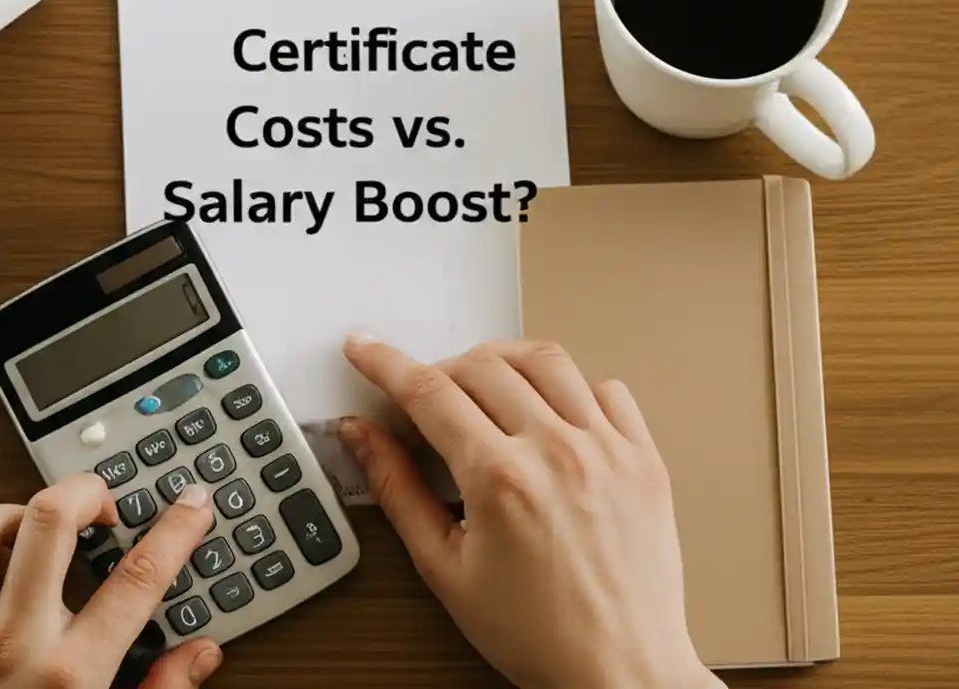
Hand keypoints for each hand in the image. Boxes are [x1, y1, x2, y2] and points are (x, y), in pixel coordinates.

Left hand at [0, 473, 221, 688]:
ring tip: (42, 526)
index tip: (192, 505)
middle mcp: (14, 643)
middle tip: (104, 502)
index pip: (139, 578)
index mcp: (72, 673)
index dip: (175, 530)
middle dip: (85, 491)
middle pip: (49, 521)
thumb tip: (201, 655)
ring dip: (16, 512)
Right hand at [340, 336, 724, 688]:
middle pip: (481, 366)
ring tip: (481, 386)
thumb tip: (363, 437)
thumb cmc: (537, 635)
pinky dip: (570, 386)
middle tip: (421, 398)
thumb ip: (398, 491)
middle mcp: (557, 451)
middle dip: (438, 369)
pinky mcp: (643, 458)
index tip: (364, 349)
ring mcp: (607, 449)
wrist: (621, 672)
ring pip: (546, 360)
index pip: (427, 393)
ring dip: (501, 361)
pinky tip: (549, 412)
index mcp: (501, 479)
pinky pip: (606, 389)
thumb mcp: (444, 569)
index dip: (385, 363)